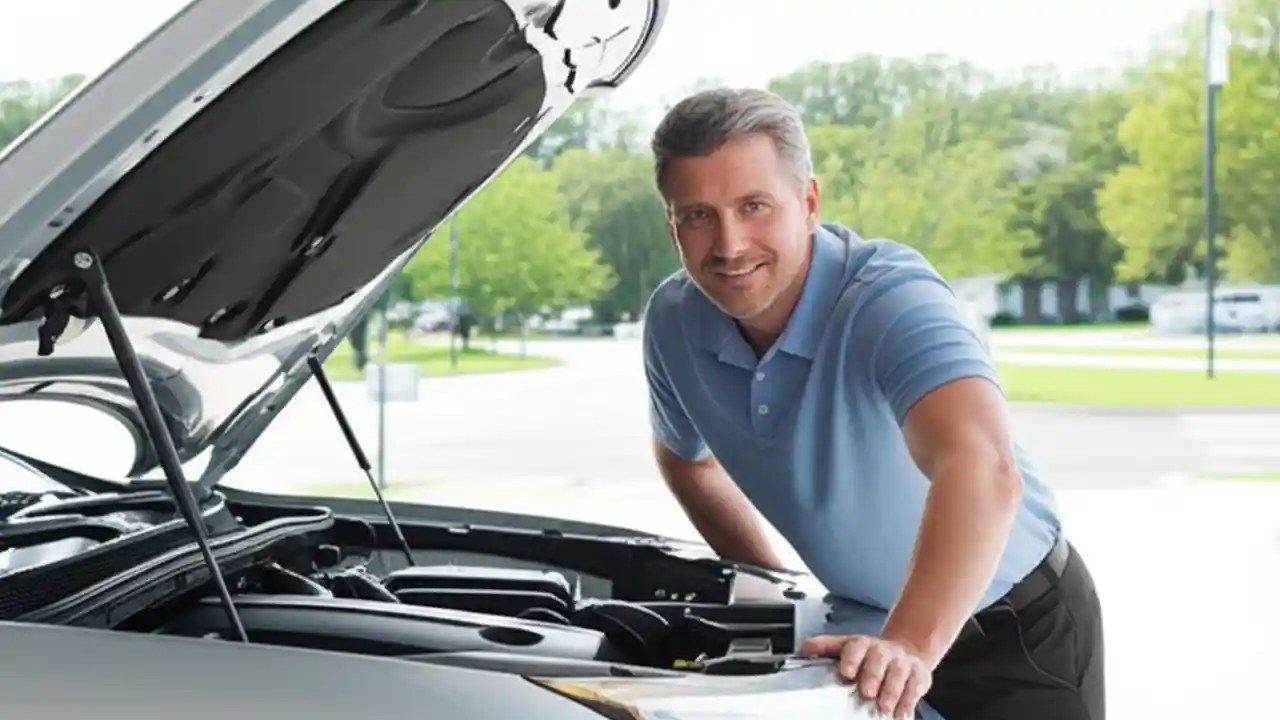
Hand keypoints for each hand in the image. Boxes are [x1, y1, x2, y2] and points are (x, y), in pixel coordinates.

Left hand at [799, 634, 931, 718]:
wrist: (907, 650)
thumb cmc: (870, 655)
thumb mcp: (847, 646)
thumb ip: (824, 647)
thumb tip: (803, 650)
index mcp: (862, 644)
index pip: (855, 647)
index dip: (851, 658)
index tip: (846, 671)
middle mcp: (883, 651)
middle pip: (878, 660)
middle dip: (872, 676)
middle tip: (866, 692)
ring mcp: (903, 663)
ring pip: (899, 674)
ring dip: (892, 692)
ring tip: (883, 707)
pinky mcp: (919, 676)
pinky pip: (915, 689)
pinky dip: (909, 703)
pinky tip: (901, 716)